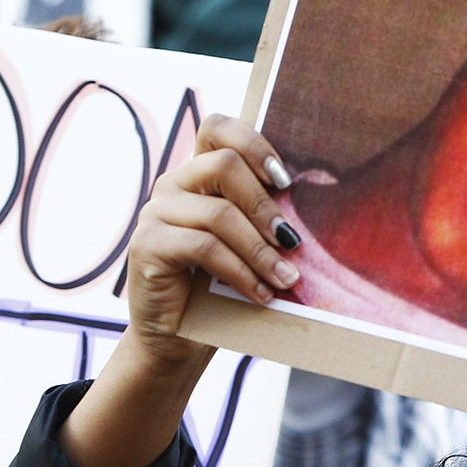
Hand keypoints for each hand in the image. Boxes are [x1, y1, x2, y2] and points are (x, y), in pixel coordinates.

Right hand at [123, 114, 300, 365]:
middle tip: (292, 242)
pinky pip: (204, 246)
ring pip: (219, 213)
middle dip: (266, 206)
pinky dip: (240, 272)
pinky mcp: (147, 244)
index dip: (255, 145)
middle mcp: (172, 185)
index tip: (285, 182)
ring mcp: (155, 212)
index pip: (218, 128)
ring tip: (286, 279)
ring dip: (260, 250)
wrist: (178, 338)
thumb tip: (318, 194)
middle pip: (224, 166)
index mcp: (197, 176)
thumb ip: (263, 217)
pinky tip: (261, 294)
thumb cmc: (220, 290)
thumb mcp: (246, 245)